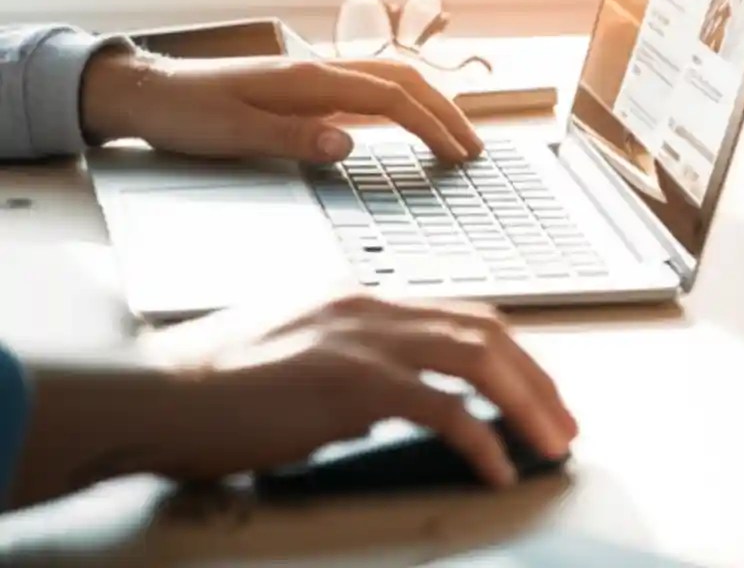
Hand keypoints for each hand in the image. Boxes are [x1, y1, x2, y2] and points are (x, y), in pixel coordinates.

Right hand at [13, 294, 576, 506]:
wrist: (157, 394)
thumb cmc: (215, 384)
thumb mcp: (300, 356)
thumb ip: (357, 367)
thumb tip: (400, 403)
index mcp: (362, 300)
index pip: (461, 315)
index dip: (510, 354)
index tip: (536, 390)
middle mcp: (372, 308)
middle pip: (486, 331)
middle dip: (536, 379)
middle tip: (561, 423)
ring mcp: (365, 340)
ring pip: (479, 360)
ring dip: (526, 405)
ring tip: (549, 445)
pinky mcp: (354, 383)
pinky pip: (444, 410)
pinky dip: (481, 439)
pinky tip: (496, 468)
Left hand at [81, 48, 483, 162]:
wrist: (146, 94)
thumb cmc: (186, 115)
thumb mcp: (234, 134)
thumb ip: (293, 138)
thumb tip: (348, 145)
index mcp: (308, 80)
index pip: (389, 98)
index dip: (430, 126)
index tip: (457, 155)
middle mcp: (319, 71)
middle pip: (403, 80)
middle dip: (446, 112)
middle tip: (476, 147)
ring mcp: (315, 78)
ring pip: (391, 79)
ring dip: (430, 104)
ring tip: (457, 135)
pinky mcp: (307, 90)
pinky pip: (371, 90)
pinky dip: (404, 104)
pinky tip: (411, 124)